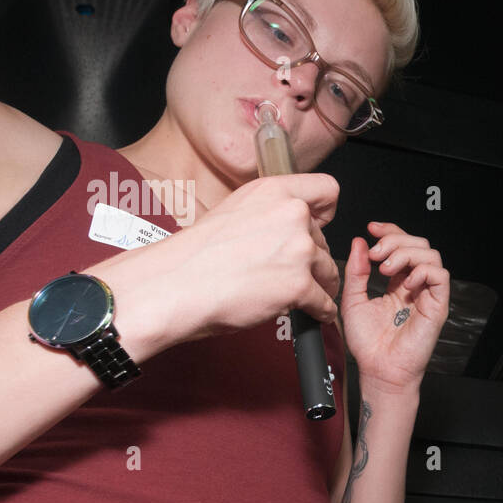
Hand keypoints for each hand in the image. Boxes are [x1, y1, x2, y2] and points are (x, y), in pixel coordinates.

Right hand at [94, 173, 341, 352]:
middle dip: (312, 257)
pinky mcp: (298, 285)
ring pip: (328, 270)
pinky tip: (311, 312)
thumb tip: (288, 225)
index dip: (324, 212)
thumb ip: (268, 212)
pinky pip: (324, 302)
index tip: (319, 225)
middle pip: (324, 238)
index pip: (327, 189)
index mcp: (274, 191)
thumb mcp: (235, 210)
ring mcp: (297, 250)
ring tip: (303, 295)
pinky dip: (320, 311)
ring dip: (319, 285)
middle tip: (293, 271)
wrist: (174, 285)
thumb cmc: (194, 256)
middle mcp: (291, 215)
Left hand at [340, 222, 448, 393]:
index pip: (401, 245)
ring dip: (405, 253)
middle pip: (418, 244)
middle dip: (395, 240)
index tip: (371, 229)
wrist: (379, 370)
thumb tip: (360, 243)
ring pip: (430, 254)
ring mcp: (427, 294)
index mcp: (397, 282)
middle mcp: (414, 285)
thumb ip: (356, 272)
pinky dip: (422, 270)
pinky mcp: (437, 305)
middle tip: (376, 254)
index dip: (390, 231)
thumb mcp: (352, 300)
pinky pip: (439, 276)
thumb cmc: (369, 344)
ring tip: (386, 268)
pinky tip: (404, 281)